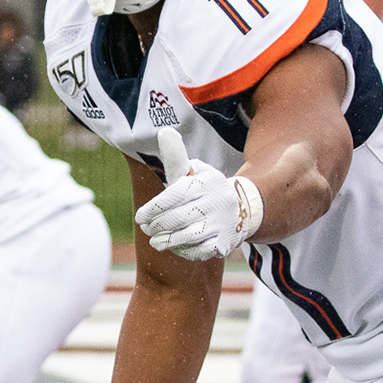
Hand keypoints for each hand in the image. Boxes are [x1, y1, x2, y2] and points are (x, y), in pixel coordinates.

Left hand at [135, 127, 262, 260]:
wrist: (241, 209)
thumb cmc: (205, 190)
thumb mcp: (193, 171)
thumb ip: (176, 156)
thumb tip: (164, 131)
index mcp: (204, 182)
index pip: (173, 196)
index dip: (153, 209)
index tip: (140, 218)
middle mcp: (215, 201)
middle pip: (177, 218)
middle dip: (157, 226)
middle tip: (147, 229)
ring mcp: (221, 223)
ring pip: (186, 236)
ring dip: (166, 241)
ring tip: (155, 241)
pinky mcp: (224, 243)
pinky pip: (199, 251)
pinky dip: (184, 251)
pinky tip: (177, 248)